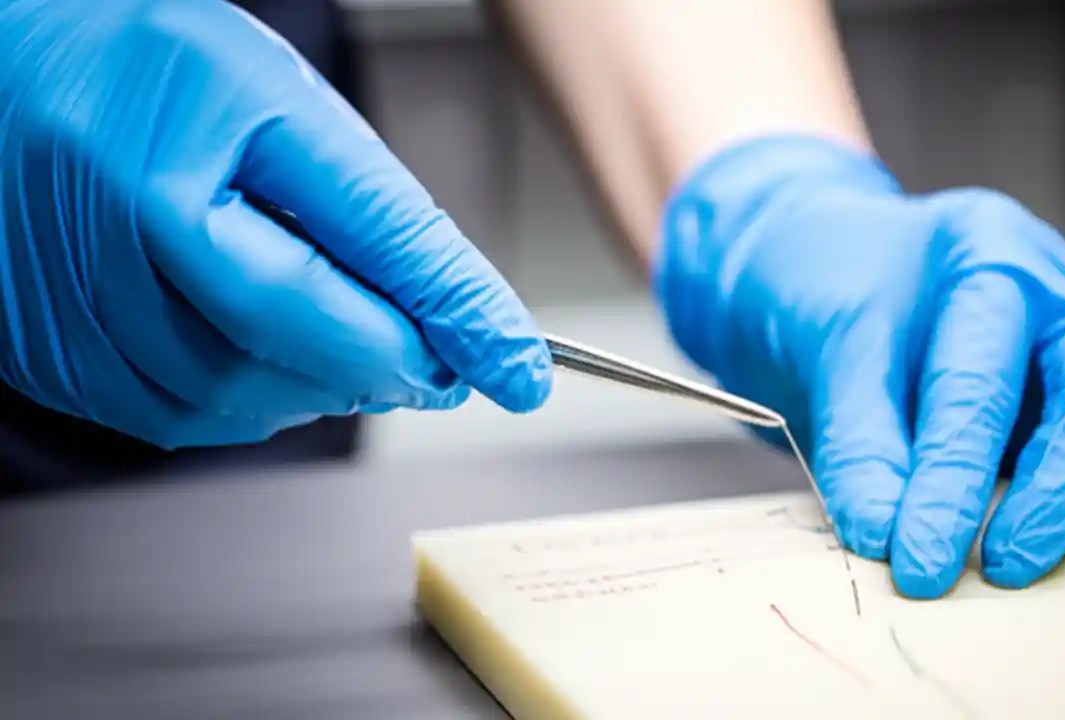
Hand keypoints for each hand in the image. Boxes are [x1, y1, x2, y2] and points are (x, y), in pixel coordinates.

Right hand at [0, 0, 549, 447]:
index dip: (452, 314)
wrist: (10, 74)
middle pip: (298, 339)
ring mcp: (71, 297)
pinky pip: (181, 416)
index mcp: (193, 122)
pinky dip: (254, 397)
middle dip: (392, 362)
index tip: (520, 367)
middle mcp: (119, 213)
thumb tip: (459, 321)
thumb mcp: (281, 104)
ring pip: (243, 397)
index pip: (360, 240)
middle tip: (442, 360)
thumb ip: (369, 212)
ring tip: (346, 339)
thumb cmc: (151, 71)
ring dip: (325, 385)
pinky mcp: (50, 355)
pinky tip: (267, 352)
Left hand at [656, 135, 1064, 597]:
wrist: (805, 276)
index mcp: (986, 250)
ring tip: (1019, 566)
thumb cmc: (816, 289)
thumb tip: (885, 536)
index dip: (950, 479)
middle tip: (999, 569)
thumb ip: (858, 444)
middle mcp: (1047, 291)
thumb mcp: (824, 348)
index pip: (981, 377)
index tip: (916, 559)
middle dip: (1052, 491)